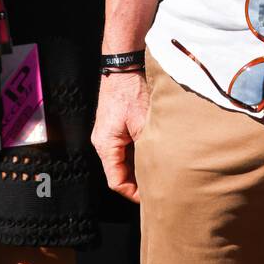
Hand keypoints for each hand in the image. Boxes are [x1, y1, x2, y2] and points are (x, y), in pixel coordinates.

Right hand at [90, 68, 150, 204]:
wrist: (125, 66)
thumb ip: (148, 149)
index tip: (150, 197)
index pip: (116, 181)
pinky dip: (139, 154)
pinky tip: (155, 153)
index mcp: (105, 145)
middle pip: (119, 172)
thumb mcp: (144, 124)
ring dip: (140, 167)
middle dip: (138, 182)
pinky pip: (126, 148)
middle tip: (159, 187)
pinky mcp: (116, 126)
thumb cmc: (130, 91)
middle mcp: (103, 142)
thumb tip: (160, 170)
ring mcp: (109, 134)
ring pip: (124, 161)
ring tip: (160, 172)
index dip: (134, 193)